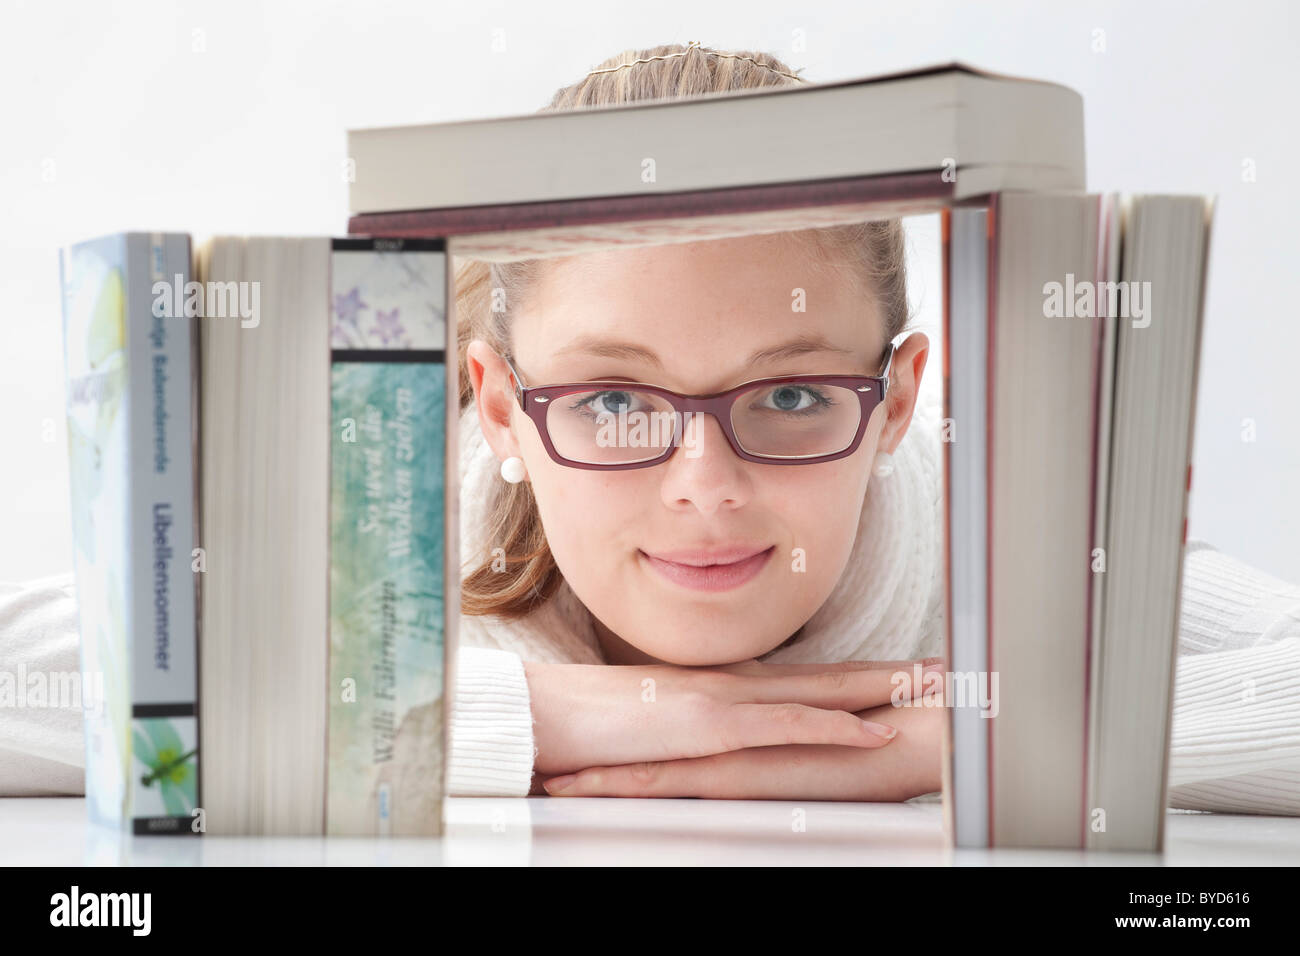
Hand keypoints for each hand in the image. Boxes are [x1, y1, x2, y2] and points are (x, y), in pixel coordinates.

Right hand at [523, 655, 943, 777]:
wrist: (553, 716)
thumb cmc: (599, 725)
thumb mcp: (661, 726)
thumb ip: (700, 728)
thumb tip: (725, 740)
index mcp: (726, 686)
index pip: (805, 678)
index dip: (855, 676)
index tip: (899, 673)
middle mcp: (737, 684)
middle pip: (828, 676)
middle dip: (888, 673)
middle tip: (942, 670)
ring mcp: (728, 701)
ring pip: (821, 692)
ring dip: (880, 691)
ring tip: (931, 691)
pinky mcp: (713, 726)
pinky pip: (785, 726)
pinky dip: (833, 726)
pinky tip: (870, 730)